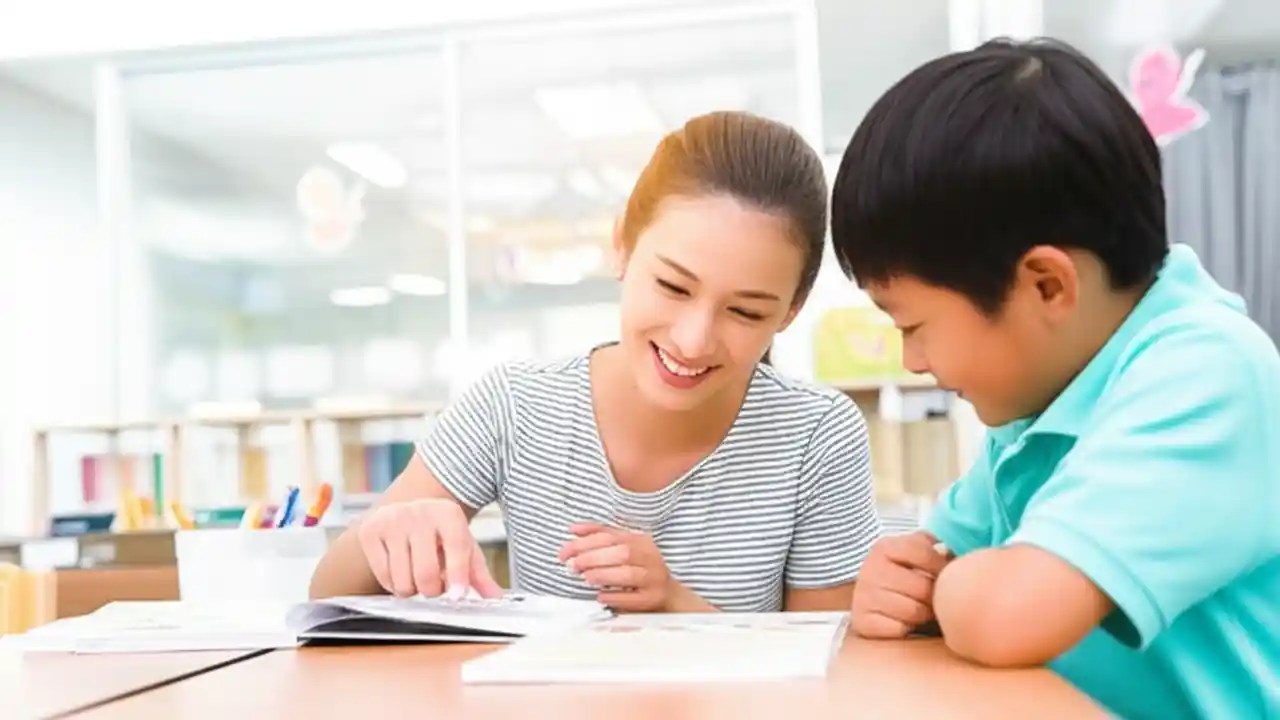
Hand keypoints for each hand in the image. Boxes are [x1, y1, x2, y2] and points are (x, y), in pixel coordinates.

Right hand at [357, 499, 502, 599]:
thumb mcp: (463, 548)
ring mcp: (391, 520)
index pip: (456, 552)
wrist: (406, 511)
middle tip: (435, 586)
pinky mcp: (369, 531)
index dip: (458, 579)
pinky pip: (383, 577)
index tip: (457, 597)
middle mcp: (419, 512)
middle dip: (433, 591)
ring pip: (403, 581)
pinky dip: (394, 584)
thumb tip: (497, 599)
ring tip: (417, 574)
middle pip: (426, 575)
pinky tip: (401, 570)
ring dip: (413, 589)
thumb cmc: (441, 536)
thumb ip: (479, 575)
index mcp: (448, 513)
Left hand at [559, 523, 675, 611]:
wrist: (667, 593)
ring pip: (628, 574)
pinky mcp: (653, 598)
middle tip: (573, 565)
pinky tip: (600, 595)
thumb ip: (600, 536)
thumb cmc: (639, 568)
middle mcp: (649, 557)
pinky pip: (633, 598)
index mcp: (640, 541)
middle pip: (621, 553)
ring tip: (586, 578)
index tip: (566, 551)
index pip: (611, 537)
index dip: (585, 542)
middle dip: (592, 558)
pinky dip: (614, 596)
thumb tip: (574, 529)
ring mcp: (653, 578)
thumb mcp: (624, 547)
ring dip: (603, 575)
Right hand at [851, 530, 951, 638]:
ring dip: (923, 615)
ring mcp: (864, 596)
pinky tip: (905, 623)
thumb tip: (955, 550)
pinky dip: (907, 629)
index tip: (946, 574)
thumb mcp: (911, 552)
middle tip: (935, 598)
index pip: (924, 553)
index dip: (941, 566)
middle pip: (922, 587)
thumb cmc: (898, 575)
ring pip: (914, 611)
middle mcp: (871, 570)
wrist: (867, 598)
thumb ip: (932, 546)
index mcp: (885, 547)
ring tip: (922, 609)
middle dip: (934, 596)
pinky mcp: (863, 621)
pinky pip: (899, 630)